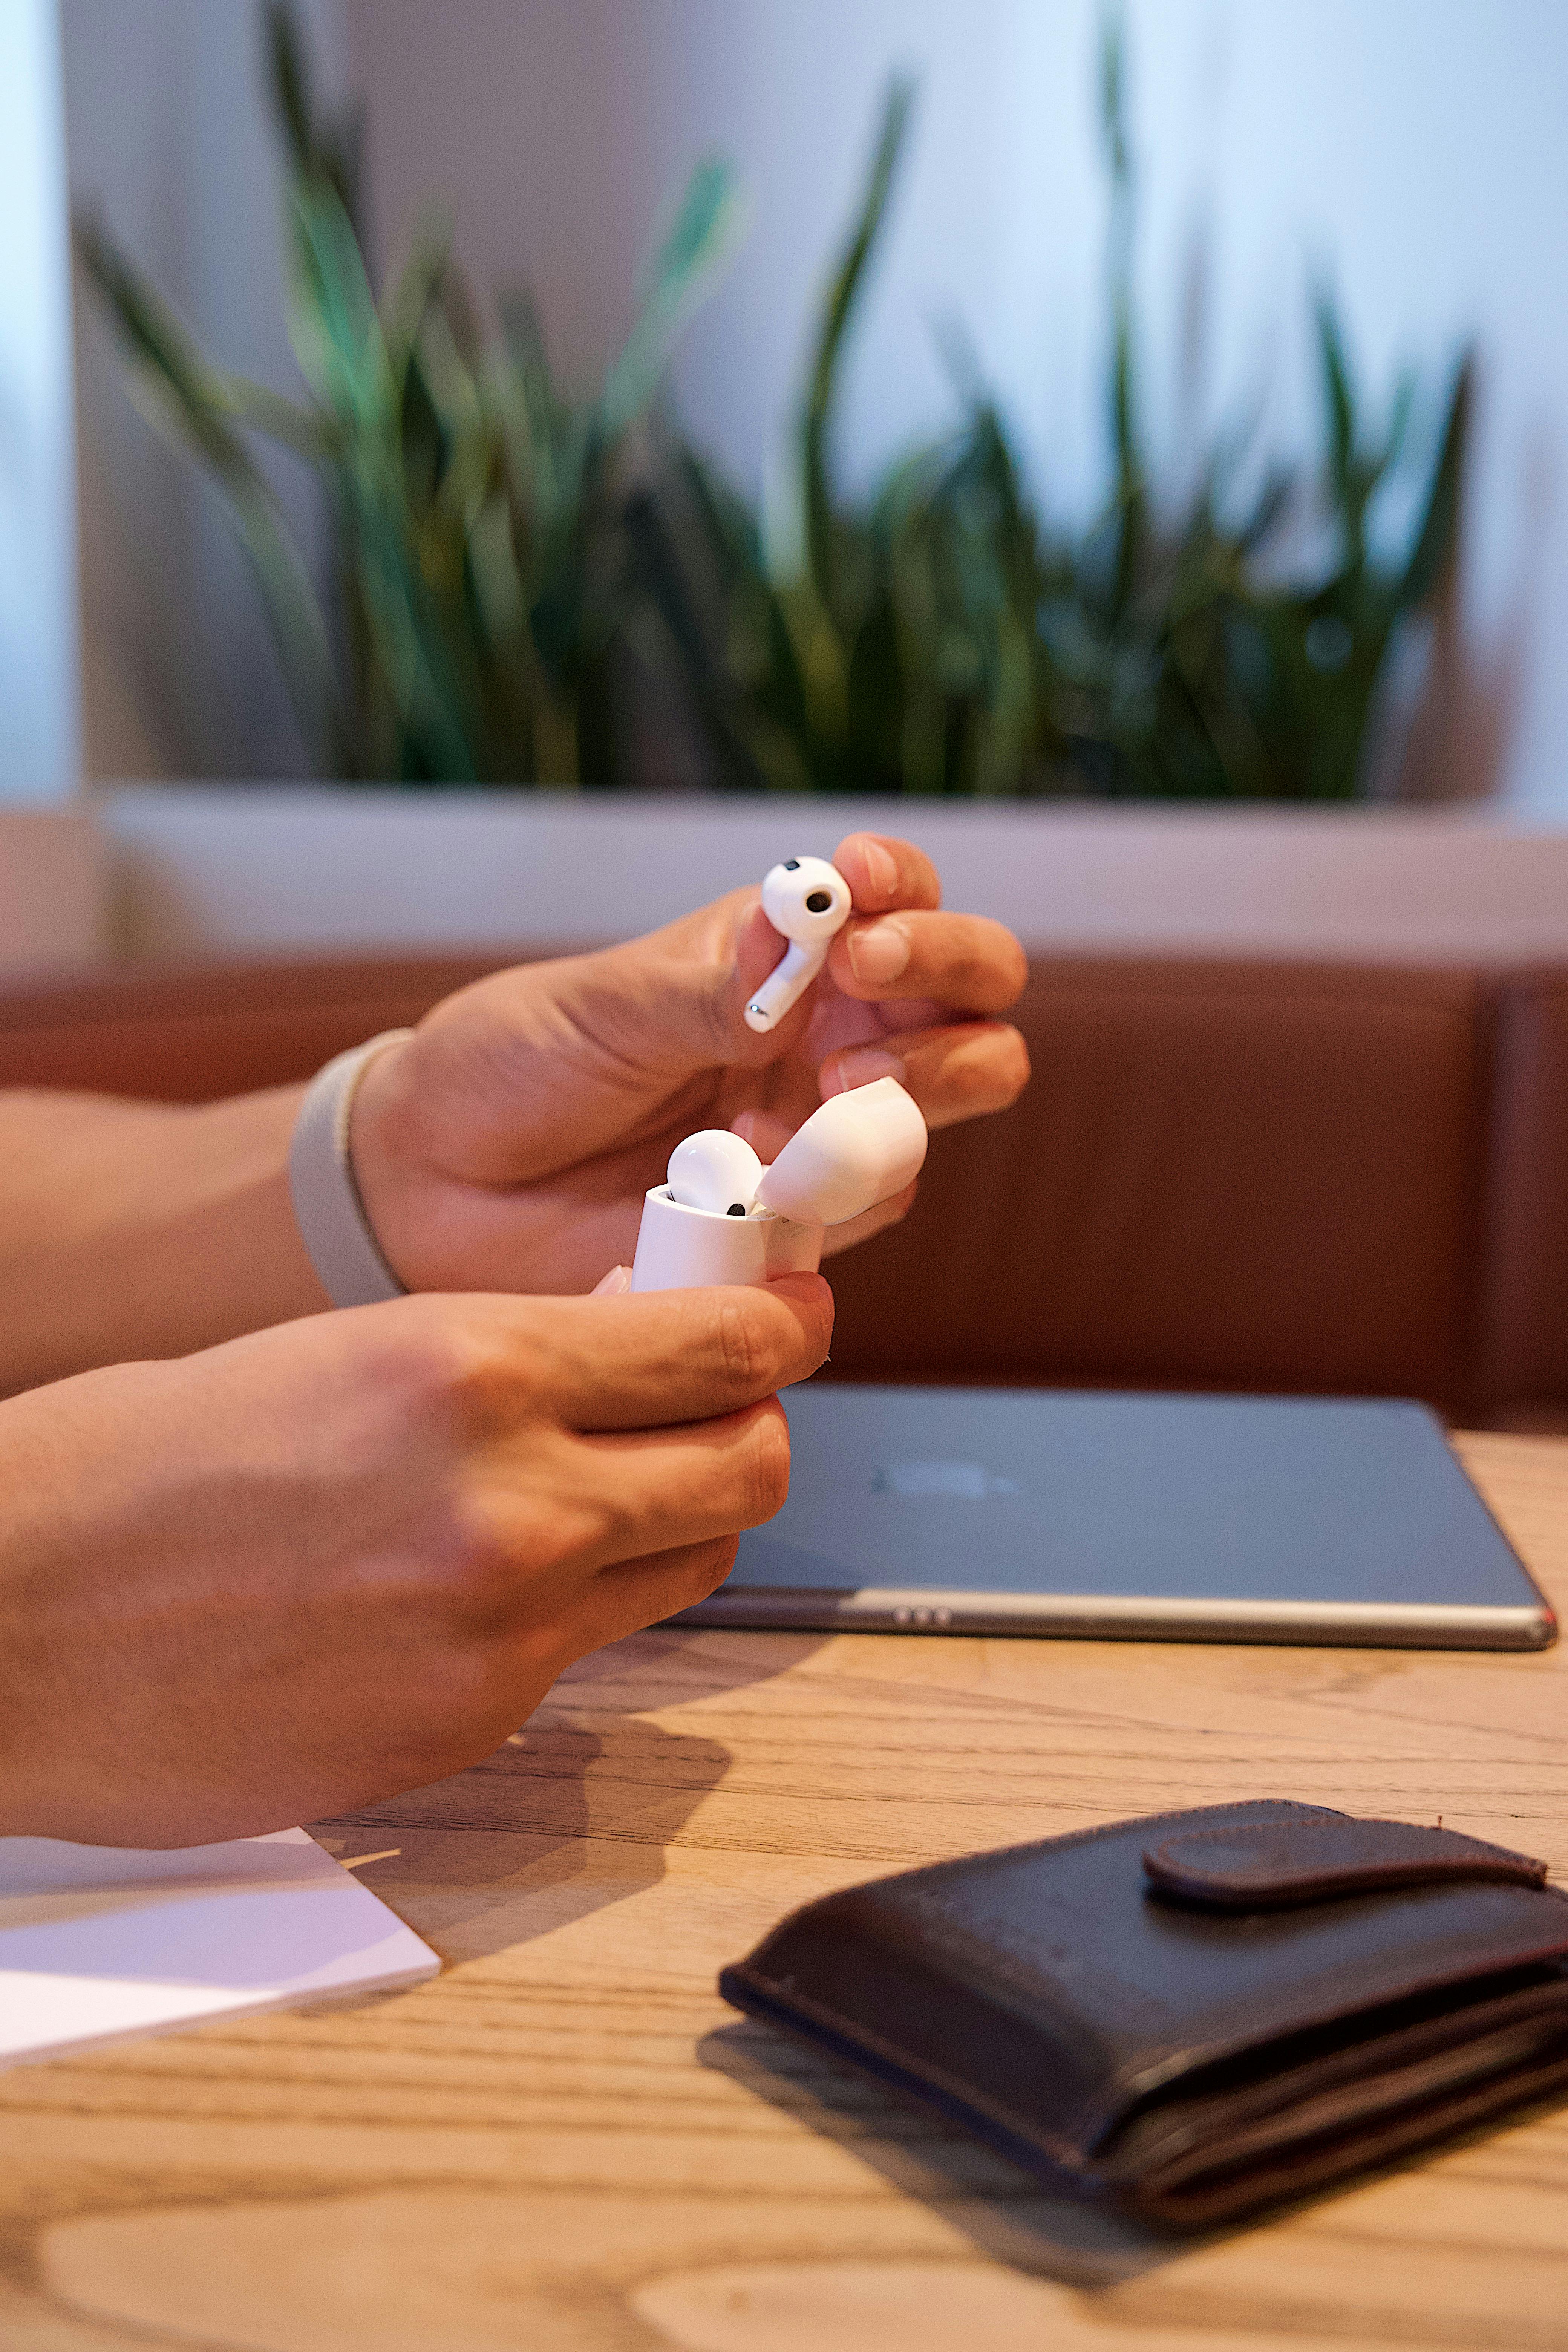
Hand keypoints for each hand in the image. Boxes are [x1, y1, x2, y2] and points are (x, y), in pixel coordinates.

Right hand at [0, 1275, 830, 1845]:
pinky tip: (484, 1587)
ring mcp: (503, 1631)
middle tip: (707, 1413)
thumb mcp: (347, 1347)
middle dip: (746, 1428)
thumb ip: (508, 1356)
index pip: (728, 1344)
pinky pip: (588, 1655)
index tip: (775, 1322)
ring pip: (695, 1564)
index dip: (773, 1328)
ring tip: (602, 1494)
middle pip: (751, 1464)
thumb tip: (629, 1353)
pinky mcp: (470, 1728)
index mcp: (478, 1366)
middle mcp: (517, 1500)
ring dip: (676, 1521)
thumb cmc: (139, 1467)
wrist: (13, 1620)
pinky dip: (573, 1612)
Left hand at [351, 832, 1029, 1293]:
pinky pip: (877, 1204)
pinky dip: (838, 1193)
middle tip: (861, 1000)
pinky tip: (756, 1189)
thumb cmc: (512, 1068)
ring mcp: (824, 1131)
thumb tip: (799, 927)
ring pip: (951, 1100)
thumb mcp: (601, 1006)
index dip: (910, 896)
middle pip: (973, 999)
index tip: (862, 897)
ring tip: (814, 1105)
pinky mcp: (804, 1223)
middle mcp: (826, 1035)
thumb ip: (708, 982)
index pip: (901, 904)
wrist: (438, 1190)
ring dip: (910, 1094)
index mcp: (783, 956)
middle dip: (947, 982)